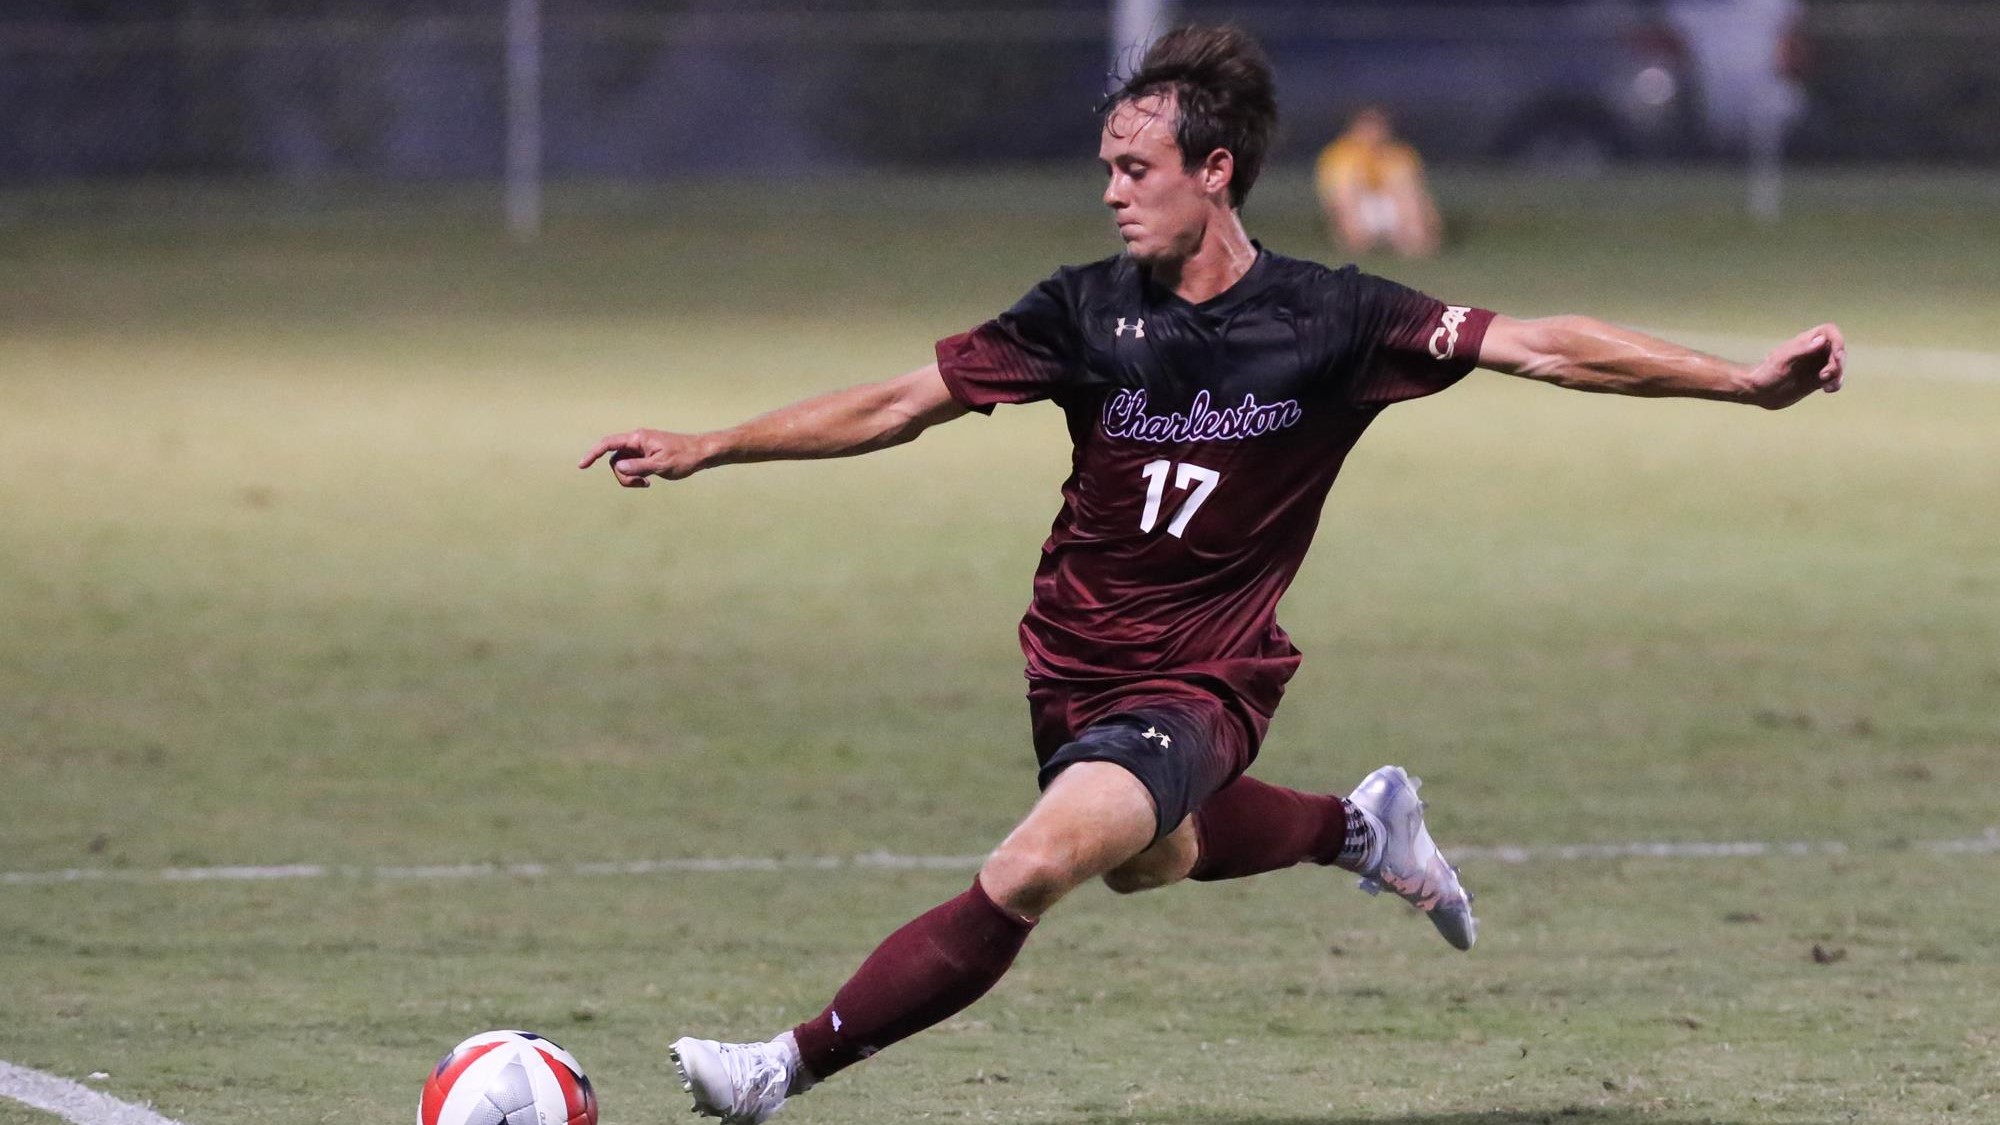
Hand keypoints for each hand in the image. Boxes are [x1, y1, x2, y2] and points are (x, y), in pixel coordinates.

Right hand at [577, 428, 707, 487]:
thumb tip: (618, 467)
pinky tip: (649, 482)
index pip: (609, 444)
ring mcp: (641, 450)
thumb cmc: (684, 457)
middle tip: (641, 484)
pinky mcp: (645, 457)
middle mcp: (637, 442)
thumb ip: (639, 467)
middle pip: (615, 460)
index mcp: (638, 439)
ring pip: (623, 466)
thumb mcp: (661, 465)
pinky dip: (636, 477)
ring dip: (630, 478)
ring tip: (647, 483)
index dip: (593, 453)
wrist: (700, 453)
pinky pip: (632, 468)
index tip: (582, 465)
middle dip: (623, 476)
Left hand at [1744, 324, 1845, 409]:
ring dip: (1838, 374)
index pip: (1829, 331)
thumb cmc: (1766, 373)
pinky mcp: (1816, 379)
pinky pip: (1833, 378)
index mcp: (1805, 342)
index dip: (1837, 340)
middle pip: (1837, 350)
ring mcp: (1816, 365)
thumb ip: (1802, 349)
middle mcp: (1814, 351)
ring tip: (1828, 386)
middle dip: (1837, 362)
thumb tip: (1822, 340)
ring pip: (1837, 365)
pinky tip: (1827, 390)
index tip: (1837, 355)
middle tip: (1825, 376)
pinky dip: (1835, 383)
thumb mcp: (1782, 360)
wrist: (1758, 391)